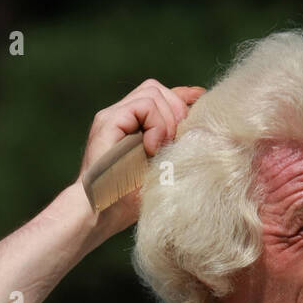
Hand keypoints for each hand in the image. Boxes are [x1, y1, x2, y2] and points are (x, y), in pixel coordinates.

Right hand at [77, 79, 205, 235]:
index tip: (202, 99)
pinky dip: (156, 123)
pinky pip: (143, 104)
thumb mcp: (162, 169)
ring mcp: (113, 116)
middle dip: (177, 108)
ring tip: (162, 148)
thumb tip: (198, 128)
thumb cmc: (130, 202)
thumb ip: (174, 146)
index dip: (182, 96)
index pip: (159, 96)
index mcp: (132, 126)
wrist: (100, 213)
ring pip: (152, 91)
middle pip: (157, 89)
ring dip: (167, 119)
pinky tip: (152, 148)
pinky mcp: (108, 121)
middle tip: (178, 139)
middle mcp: (121, 116)